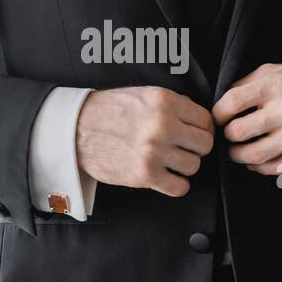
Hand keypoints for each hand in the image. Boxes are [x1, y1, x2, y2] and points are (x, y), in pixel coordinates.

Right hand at [75, 86, 213, 195]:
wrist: (76, 129)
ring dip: (184, 166)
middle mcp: (162, 125)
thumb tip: (198, 119)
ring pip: (193, 166)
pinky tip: (165, 176)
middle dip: (195, 148)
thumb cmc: (109, 111)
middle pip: (204, 145)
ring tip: (169, 161)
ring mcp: (154, 152)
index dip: (202, 129)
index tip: (193, 134)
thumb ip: (173, 105)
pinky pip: (179, 187)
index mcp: (165, 102)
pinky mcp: (145, 175)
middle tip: (182, 148)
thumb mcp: (144, 95)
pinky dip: (175, 184)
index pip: (206, 120)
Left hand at [211, 63, 281, 175]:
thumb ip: (250, 82)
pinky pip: (274, 167)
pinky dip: (258, 167)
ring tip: (236, 151)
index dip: (218, 113)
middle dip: (227, 135)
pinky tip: (255, 161)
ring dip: (238, 156)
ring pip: (253, 155)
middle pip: (238, 132)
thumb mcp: (280, 70)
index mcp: (278, 84)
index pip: (232, 103)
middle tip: (228, 135)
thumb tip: (223, 100)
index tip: (218, 117)